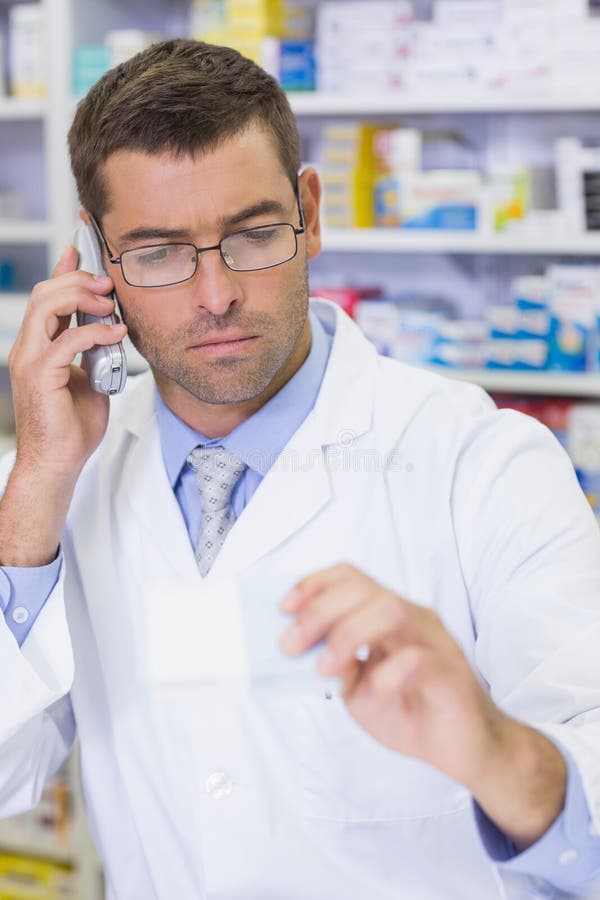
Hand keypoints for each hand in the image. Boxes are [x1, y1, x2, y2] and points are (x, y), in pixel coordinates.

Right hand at [9, 244, 126, 480]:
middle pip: (46, 293)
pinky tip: (116, 334)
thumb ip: (94, 352)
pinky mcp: (40, 376)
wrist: (58, 463)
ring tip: (110, 304)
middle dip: (79, 280)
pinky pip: (67, 341)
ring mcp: (31, 360)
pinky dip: (95, 332)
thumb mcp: (90, 378)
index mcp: (39, 346)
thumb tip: (112, 330)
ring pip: (47, 306)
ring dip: (83, 298)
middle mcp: (29, 348)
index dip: (64, 270)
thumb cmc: (72, 427)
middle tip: (109, 284)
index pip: (48, 297)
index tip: (83, 251)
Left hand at [280, 563, 512, 788]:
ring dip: (348, 635)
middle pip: (365, 589)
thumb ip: (336, 666)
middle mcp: (413, 619)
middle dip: (320, 611)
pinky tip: (373, 696)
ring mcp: (435, 642)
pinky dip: (386, 676)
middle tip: (291, 644)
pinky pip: (417, 661)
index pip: (351, 578)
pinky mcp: (451, 673)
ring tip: (325, 668)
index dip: (314, 585)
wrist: (465, 749)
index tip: (282, 608)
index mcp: (389, 616)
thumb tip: (298, 648)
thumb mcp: (359, 690)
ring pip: (390, 611)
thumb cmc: (410, 711)